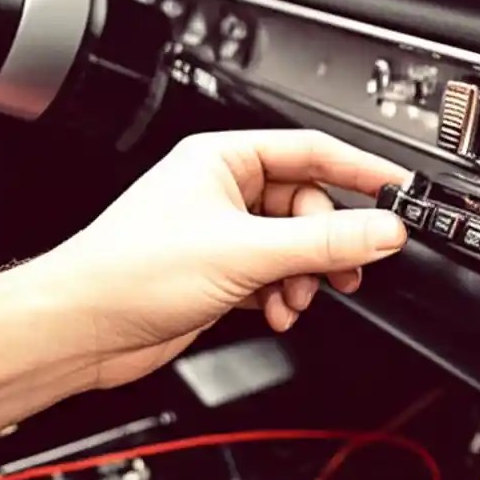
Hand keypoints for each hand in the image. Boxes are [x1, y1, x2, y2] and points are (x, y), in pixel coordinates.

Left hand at [28, 130, 409, 387]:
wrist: (80, 328)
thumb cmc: (129, 271)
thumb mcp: (245, 252)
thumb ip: (323, 242)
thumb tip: (382, 229)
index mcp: (224, 159)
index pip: (313, 151)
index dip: (361, 169)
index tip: (399, 188)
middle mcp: (225, 190)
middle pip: (310, 207)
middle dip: (326, 246)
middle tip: (343, 271)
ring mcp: (224, 233)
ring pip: (296, 246)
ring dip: (305, 277)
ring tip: (295, 299)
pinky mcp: (222, 272)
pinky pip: (278, 274)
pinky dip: (285, 295)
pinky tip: (277, 312)